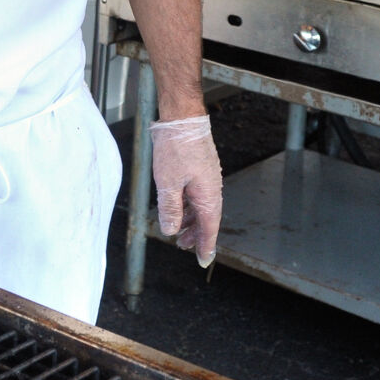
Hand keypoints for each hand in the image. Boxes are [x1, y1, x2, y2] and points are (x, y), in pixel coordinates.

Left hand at [149, 114, 221, 265]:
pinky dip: (185, 205)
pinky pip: (194, 194)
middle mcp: (211, 187)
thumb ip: (170, 208)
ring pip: (199, 206)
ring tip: (176, 231)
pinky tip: (175, 207)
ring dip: (188, 220)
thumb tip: (171, 230)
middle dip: (195, 235)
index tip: (203, 261)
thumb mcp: (168, 182)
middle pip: (205, 219)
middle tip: (182, 247)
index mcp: (208, 194)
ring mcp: (205, 177)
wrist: (181, 118)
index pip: (209, 227)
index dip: (205, 246)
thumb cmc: (176, 147)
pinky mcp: (198, 169)